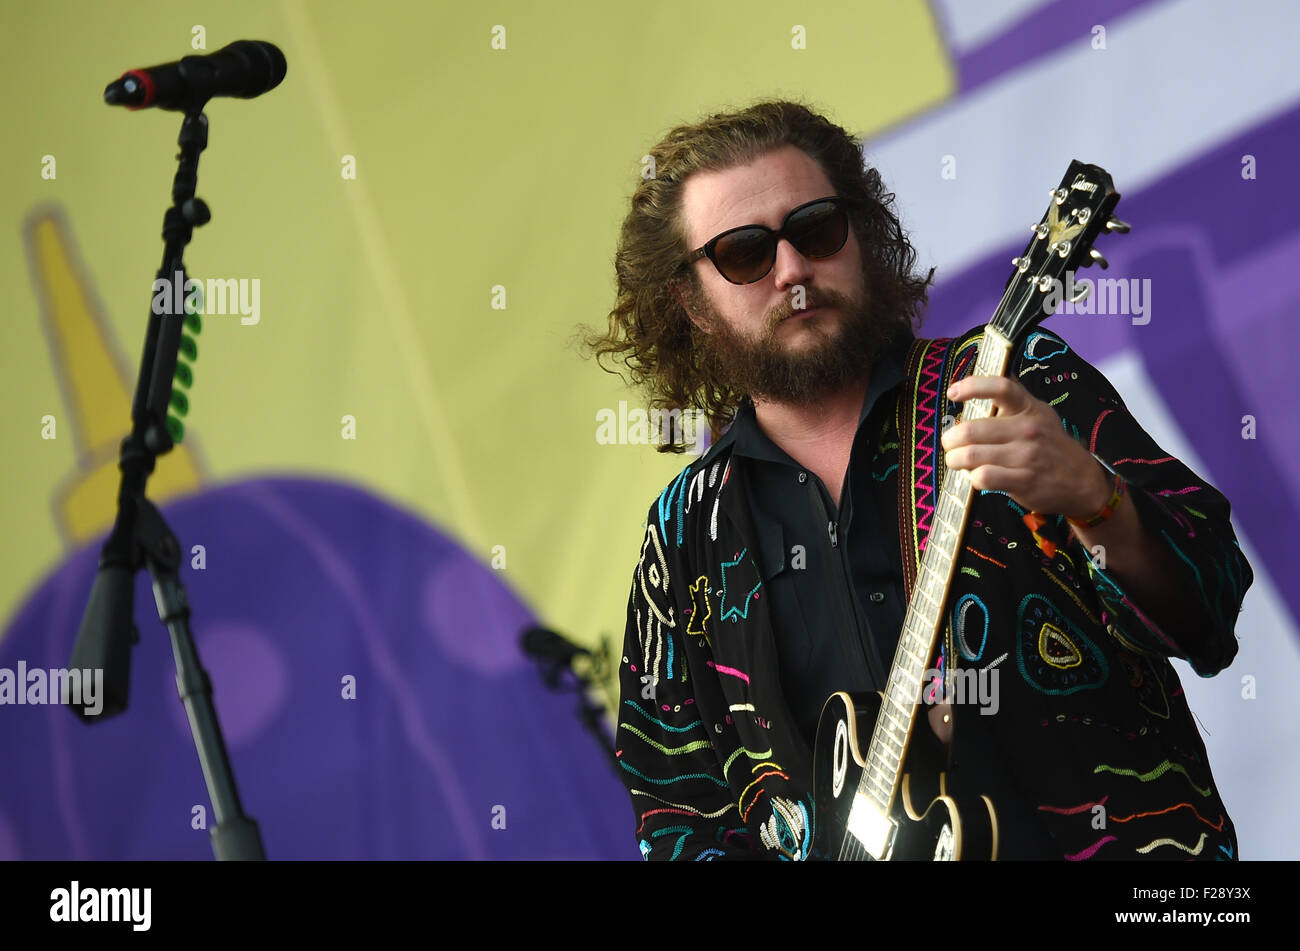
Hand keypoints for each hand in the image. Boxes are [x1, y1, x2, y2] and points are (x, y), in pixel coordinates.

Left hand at [941, 376, 1110, 518]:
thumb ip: (1012, 401)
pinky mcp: (1024, 481)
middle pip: (973, 430)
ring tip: (956, 461)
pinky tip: (977, 476)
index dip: (972, 386)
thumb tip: (978, 382)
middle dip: (951, 440)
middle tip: (949, 444)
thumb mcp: (1039, 414)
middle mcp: (1028, 429)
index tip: (953, 393)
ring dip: (955, 460)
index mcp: (1028, 408)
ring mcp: (1026, 456)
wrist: (1083, 480)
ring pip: (972, 456)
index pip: (1000, 387)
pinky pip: (983, 477)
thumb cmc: (1050, 445)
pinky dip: (973, 478)